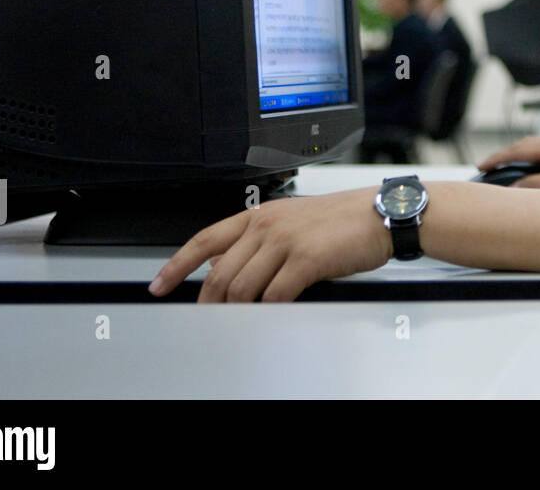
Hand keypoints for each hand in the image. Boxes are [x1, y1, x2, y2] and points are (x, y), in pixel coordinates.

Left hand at [148, 187, 392, 302]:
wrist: (380, 214)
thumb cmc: (341, 221)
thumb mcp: (292, 221)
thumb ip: (257, 240)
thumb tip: (223, 264)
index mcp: (260, 215)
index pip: (205, 239)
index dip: (177, 265)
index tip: (159, 285)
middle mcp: (268, 225)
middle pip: (220, 273)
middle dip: (209, 303)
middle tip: (208, 321)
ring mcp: (286, 241)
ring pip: (243, 288)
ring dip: (239, 312)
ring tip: (241, 324)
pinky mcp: (306, 259)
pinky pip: (274, 295)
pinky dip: (268, 311)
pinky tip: (270, 316)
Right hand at [476, 136, 539, 188]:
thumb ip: (534, 188)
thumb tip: (514, 189)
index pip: (516, 150)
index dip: (496, 159)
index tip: (481, 166)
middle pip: (523, 148)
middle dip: (504, 159)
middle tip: (489, 170)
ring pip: (535, 154)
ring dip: (519, 163)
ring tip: (507, 176)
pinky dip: (532, 168)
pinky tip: (533, 182)